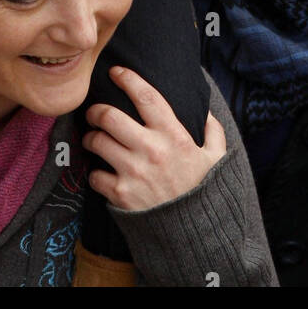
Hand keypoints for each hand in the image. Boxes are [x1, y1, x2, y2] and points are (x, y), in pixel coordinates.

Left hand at [83, 66, 227, 210]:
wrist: (198, 236)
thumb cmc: (204, 192)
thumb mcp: (216, 158)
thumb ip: (213, 130)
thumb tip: (207, 109)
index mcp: (174, 135)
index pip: (146, 96)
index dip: (127, 78)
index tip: (116, 72)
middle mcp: (151, 149)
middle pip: (109, 115)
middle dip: (96, 110)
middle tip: (95, 112)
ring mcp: (134, 172)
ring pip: (97, 141)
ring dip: (91, 138)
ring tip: (93, 139)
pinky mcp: (121, 195)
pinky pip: (95, 175)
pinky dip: (95, 173)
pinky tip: (102, 172)